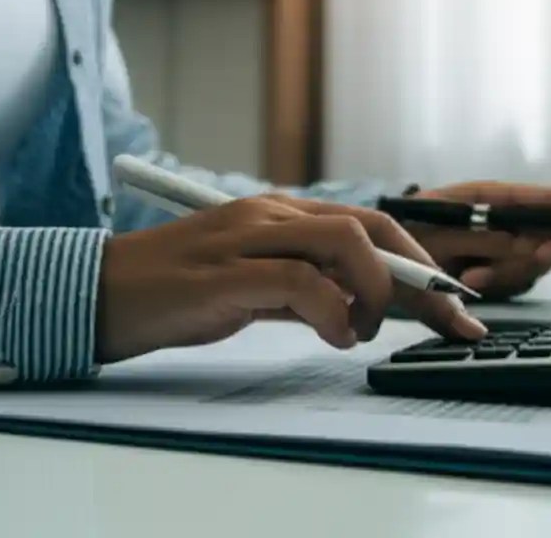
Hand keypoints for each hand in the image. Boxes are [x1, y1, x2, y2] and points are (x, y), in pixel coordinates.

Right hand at [96, 196, 486, 363]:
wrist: (99, 293)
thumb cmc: (175, 294)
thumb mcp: (252, 290)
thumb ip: (303, 293)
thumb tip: (357, 311)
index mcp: (280, 215)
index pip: (369, 225)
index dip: (418, 263)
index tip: (451, 304)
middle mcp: (271, 215)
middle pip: (371, 225)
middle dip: (420, 274)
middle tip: (444, 318)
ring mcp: (249, 237)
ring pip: (345, 240)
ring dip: (375, 289)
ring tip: (364, 330)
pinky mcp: (227, 271)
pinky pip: (301, 281)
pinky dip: (332, 310)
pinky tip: (333, 335)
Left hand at [407, 182, 550, 297]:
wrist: (375, 249)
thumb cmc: (404, 227)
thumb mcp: (442, 230)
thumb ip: (490, 239)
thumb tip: (536, 245)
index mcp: (495, 196)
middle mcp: (505, 219)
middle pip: (550, 237)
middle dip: (534, 255)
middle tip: (512, 263)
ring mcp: (501, 246)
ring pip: (533, 264)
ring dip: (506, 274)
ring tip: (465, 275)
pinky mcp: (494, 270)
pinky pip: (512, 282)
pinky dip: (493, 284)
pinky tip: (464, 280)